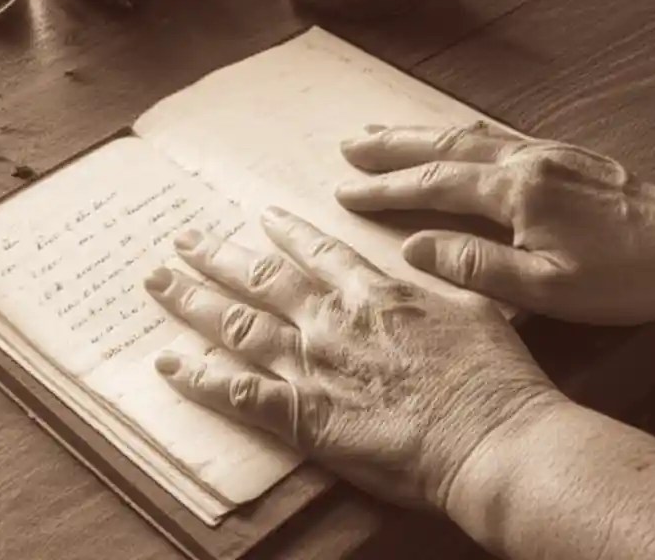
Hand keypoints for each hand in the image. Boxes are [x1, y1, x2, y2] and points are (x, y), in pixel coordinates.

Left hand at [144, 207, 561, 510]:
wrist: (490, 436)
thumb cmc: (495, 379)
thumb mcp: (476, 309)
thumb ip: (442, 281)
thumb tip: (428, 255)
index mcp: (375, 294)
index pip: (318, 252)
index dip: (284, 232)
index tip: (261, 217)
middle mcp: (334, 322)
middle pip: (261, 280)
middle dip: (217, 257)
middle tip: (181, 241)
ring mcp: (314, 367)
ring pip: (238, 324)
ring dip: (192, 302)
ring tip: (158, 283)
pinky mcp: (304, 417)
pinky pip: (238, 393)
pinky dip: (199, 378)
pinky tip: (169, 365)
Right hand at [334, 123, 654, 323]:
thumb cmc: (626, 278)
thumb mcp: (546, 289)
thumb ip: (475, 266)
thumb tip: (413, 247)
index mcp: (516, 192)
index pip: (431, 185)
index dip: (384, 189)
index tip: (345, 191)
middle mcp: (526, 160)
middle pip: (443, 147)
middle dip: (391, 147)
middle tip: (348, 146)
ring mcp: (548, 153)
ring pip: (469, 135)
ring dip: (421, 134)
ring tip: (384, 134)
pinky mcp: (566, 156)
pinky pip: (497, 137)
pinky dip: (460, 135)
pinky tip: (454, 139)